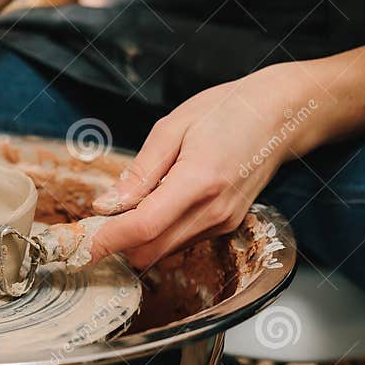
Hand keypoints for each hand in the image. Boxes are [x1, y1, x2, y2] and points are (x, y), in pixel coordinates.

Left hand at [89, 64, 320, 268]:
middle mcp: (214, 211)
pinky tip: (155, 205)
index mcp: (199, 180)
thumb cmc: (227, 111)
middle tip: (96, 223)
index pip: (144, 226)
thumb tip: (106, 206)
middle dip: (118, 244)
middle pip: (150, 251)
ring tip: (127, 208)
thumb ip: (139, 172)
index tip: (83, 246)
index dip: (109, 240)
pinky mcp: (225, 227)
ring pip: (164, 252)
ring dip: (138, 240)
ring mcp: (223, 223)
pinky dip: (159, 234)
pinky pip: (180, 242)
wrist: (281, 116)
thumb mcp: (173, 128)